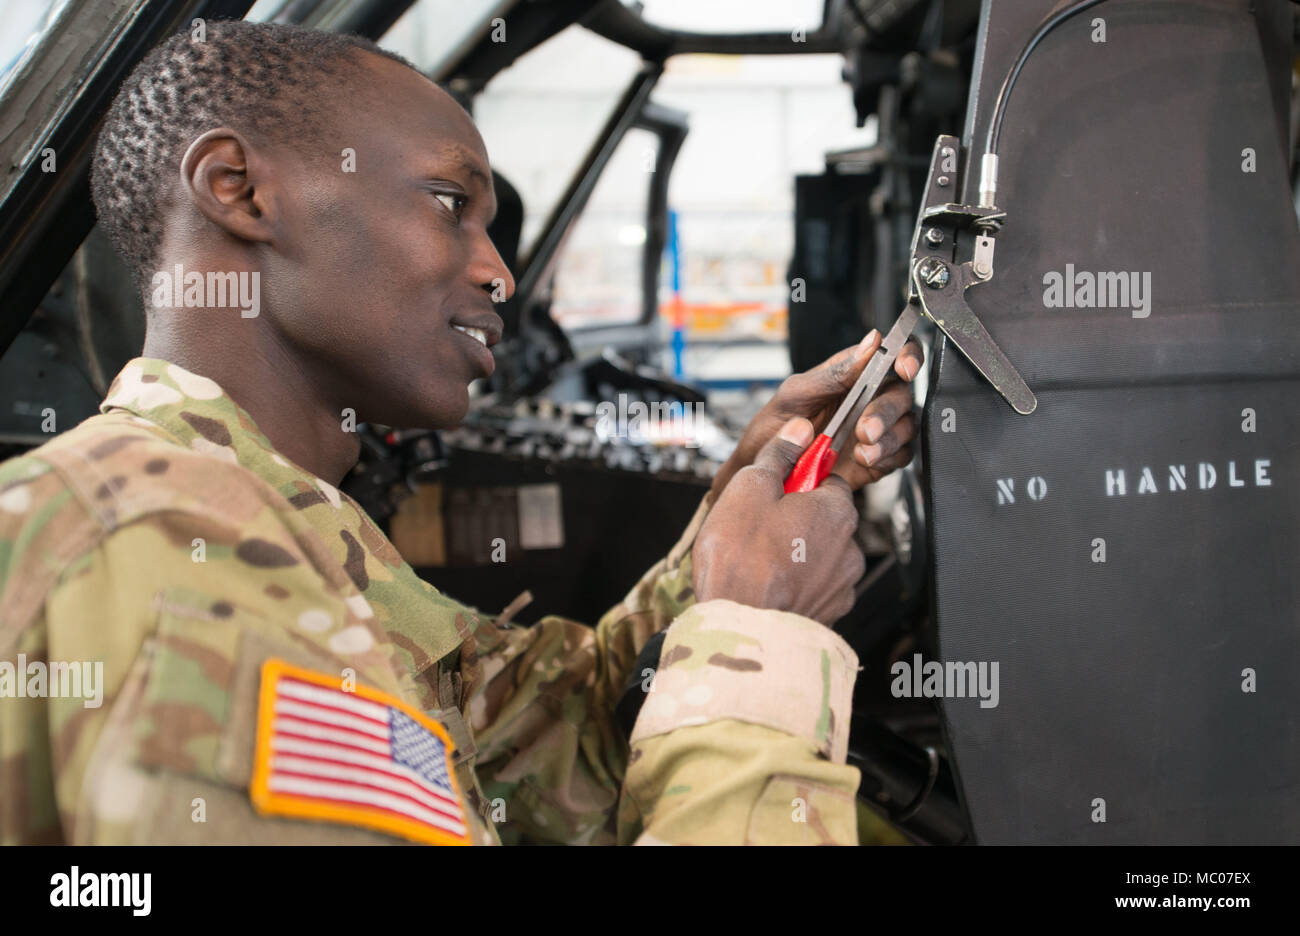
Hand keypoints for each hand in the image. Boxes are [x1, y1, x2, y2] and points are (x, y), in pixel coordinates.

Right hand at [694, 418, 865, 624]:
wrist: (743, 631)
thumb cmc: (743, 561)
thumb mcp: (750, 489)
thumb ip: (778, 455)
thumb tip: (799, 430)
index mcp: (836, 509)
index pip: (827, 479)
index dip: (795, 482)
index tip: (772, 492)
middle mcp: (850, 546)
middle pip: (824, 519)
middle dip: (795, 520)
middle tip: (757, 530)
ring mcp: (843, 584)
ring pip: (820, 556)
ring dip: (797, 555)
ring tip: (759, 563)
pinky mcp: (831, 614)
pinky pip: (815, 588)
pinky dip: (797, 585)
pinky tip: (769, 587)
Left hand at [710, 331, 923, 498]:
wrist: (765, 468)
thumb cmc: (778, 424)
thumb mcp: (796, 393)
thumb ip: (835, 372)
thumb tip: (871, 343)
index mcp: (855, 374)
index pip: (895, 354)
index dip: (909, 357)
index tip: (903, 368)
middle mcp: (873, 398)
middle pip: (903, 394)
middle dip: (887, 412)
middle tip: (865, 428)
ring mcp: (879, 428)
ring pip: (907, 426)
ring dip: (888, 439)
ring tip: (861, 451)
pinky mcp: (881, 457)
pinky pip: (901, 455)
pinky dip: (887, 458)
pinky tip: (865, 461)